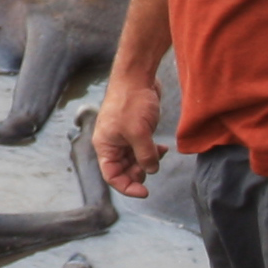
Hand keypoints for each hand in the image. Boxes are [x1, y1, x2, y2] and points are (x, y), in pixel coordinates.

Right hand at [90, 71, 166, 196]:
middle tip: (153, 168)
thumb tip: (151, 171)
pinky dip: (152, 151)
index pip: (112, 176)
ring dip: (148, 162)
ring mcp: (124, 136)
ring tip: (159, 155)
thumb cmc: (131, 102)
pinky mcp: (135, 129)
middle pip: (123, 170)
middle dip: (139, 173)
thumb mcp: (139, 133)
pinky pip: (142, 148)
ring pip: (134, 160)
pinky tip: (162, 148)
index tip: (145, 192)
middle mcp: (112, 143)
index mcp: (105, 146)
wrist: (137, 76)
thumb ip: (145, 156)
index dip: (127, 187)